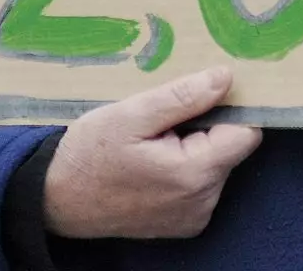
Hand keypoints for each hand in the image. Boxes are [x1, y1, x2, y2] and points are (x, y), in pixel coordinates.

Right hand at [43, 65, 262, 239]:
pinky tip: (153, 161)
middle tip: (164, 119)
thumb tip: (226, 78)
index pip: (246, 133)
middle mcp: (202, 202)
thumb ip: (183, 97)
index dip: (230, 108)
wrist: (56, 199)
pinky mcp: (183, 224)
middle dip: (206, 127)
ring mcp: (193, 217)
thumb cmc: (90, 153)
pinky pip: (200, 186)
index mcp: (195, 174)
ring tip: (154, 141)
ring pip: (216, 166)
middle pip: (230, 149)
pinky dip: (185, 168)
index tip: (205, 93)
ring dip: (195, 147)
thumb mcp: (132, 114)